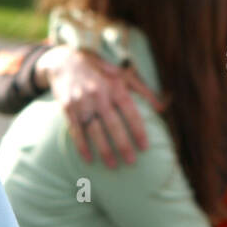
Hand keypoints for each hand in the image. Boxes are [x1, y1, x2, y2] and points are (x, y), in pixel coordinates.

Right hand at [37, 45, 163, 167]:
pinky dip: (82, 146)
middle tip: (131, 161)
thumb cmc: (100, 70)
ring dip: (103, 149)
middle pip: (112, 123)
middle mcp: (98, 93)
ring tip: (112, 166)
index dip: (138, 129)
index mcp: (114, 85)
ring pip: (93, 129)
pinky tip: (89, 159)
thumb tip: (162, 109)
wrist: (64, 60)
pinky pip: (75, 130)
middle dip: (122, 144)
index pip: (129, 110)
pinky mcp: (67, 107)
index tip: (145, 147)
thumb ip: (142, 90)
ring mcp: (81, 101)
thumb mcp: (122, 74)